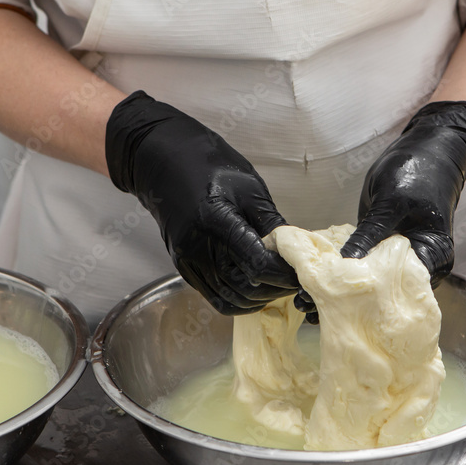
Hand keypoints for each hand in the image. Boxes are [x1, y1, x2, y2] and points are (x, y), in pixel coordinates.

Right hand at [106, 91, 298, 313]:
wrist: (164, 163)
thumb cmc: (209, 167)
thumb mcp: (250, 188)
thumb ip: (271, 224)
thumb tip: (294, 253)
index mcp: (217, 222)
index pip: (258, 265)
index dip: (284, 275)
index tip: (300, 272)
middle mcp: (198, 248)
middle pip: (246, 288)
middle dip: (276, 288)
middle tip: (293, 279)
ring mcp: (188, 262)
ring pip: (231, 300)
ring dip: (258, 298)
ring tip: (276, 283)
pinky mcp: (184, 269)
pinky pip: (216, 297)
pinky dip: (239, 299)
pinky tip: (254, 285)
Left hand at [294, 101, 465, 321]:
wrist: (426, 147)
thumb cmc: (418, 172)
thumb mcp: (390, 204)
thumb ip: (369, 235)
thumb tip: (343, 266)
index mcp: (431, 257)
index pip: (400, 291)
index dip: (367, 302)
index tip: (333, 309)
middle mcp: (418, 263)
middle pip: (382, 291)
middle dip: (347, 301)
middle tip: (309, 307)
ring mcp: (398, 255)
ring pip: (369, 279)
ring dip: (338, 289)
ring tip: (304, 300)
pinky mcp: (381, 245)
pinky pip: (362, 263)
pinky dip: (341, 271)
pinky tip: (313, 280)